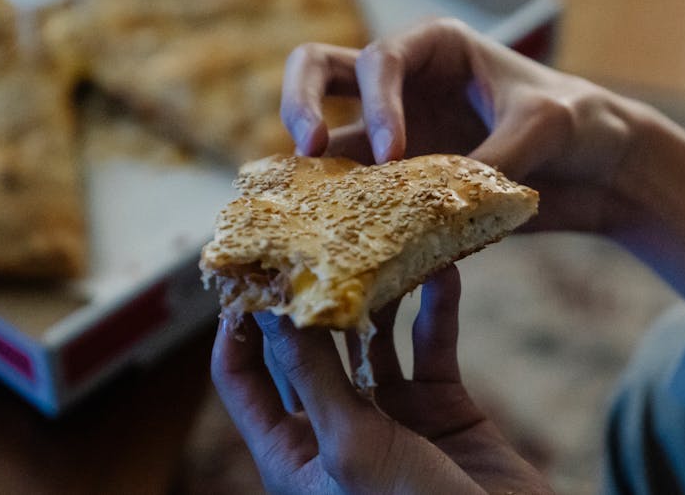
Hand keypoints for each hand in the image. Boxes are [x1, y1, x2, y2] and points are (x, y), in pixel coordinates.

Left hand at [211, 266, 552, 493]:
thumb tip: (269, 305)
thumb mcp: (351, 446)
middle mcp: (335, 429)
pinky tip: (444, 270)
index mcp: (293, 453)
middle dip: (313, 293)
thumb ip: (312, 373)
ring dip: (380, 294)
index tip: (250, 267)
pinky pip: (434, 345)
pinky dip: (439, 308)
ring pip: (373, 337)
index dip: (239, 324)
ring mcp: (391, 416)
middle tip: (318, 232)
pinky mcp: (443, 408)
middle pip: (308, 346)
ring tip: (385, 242)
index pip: (242, 377)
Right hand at [280, 17, 652, 233]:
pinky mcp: (403, 182)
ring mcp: (397, 132)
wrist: (602, 169)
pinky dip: (345, 215)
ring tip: (308, 212)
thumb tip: (436, 204)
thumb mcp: (546, 127)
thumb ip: (493, 155)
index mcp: (436, 47)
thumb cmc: (581, 123)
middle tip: (309, 151)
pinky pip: (358, 194)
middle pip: (318, 70)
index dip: (378, 105)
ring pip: (329, 140)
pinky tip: (342, 247)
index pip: (380, 61)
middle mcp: (403, 85)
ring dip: (314, 172)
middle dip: (300, 103)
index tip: (394, 154)